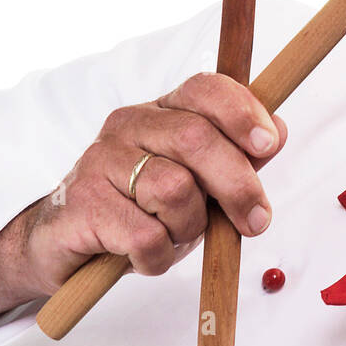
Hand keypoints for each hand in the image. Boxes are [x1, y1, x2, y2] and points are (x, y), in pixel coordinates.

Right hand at [18, 72, 288, 296]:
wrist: (67, 247)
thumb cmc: (143, 211)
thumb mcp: (200, 184)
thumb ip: (238, 157)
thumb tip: (278, 132)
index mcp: (163, 111)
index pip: (205, 88)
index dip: (242, 112)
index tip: (268, 145)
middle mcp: (129, 124)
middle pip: (196, 138)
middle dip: (237, 185)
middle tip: (257, 221)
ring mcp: (100, 160)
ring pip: (174, 190)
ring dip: (189, 227)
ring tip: (172, 235)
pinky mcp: (82, 203)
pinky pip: (145, 235)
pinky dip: (157, 256)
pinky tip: (144, 255)